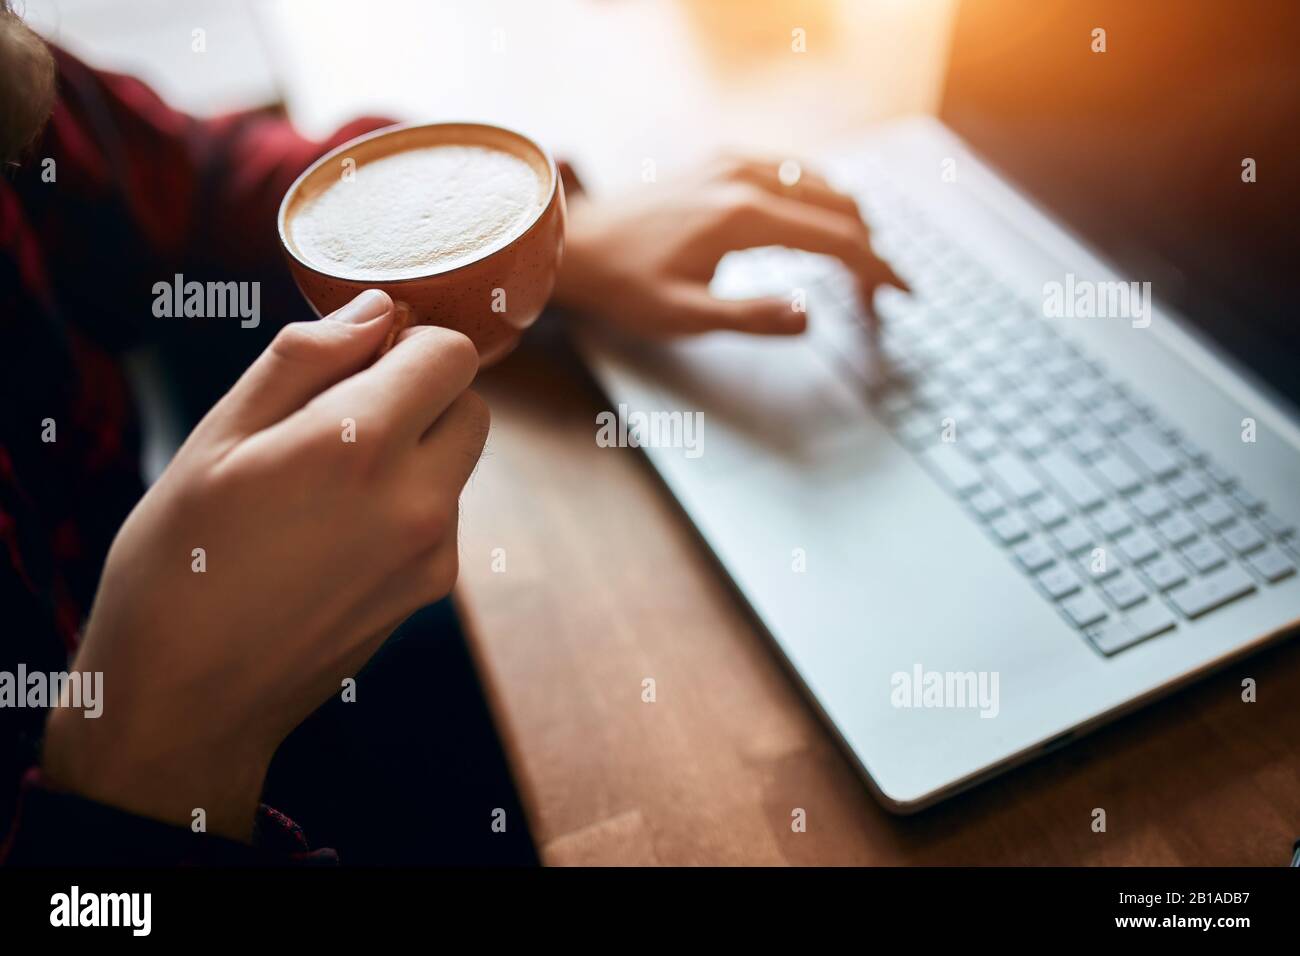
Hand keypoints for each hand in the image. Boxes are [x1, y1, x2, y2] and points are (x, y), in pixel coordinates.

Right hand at [42, 290, 488, 840]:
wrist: (185, 702)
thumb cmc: (177, 563)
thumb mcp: (219, 439)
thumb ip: (307, 360)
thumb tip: (379, 309)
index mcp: (360, 446)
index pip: (451, 353)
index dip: (409, 340)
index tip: (362, 357)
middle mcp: (418, 500)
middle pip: (471, 403)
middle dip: (421, 392)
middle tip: (342, 415)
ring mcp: (433, 553)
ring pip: (459, 460)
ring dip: (417, 448)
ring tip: (326, 483)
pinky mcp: (431, 590)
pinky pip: (443, 514)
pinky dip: (409, 501)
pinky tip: (335, 531)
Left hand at [552, 155, 905, 337]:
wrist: (579, 244)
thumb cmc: (626, 286)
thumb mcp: (686, 317)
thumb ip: (752, 317)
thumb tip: (810, 316)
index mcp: (744, 217)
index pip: (837, 239)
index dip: (878, 271)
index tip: (903, 296)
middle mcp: (746, 177)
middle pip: (840, 204)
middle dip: (870, 250)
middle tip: (879, 296)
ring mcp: (734, 162)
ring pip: (821, 182)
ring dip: (849, 221)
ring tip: (857, 267)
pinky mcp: (722, 160)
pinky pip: (792, 170)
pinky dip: (821, 198)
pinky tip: (820, 228)